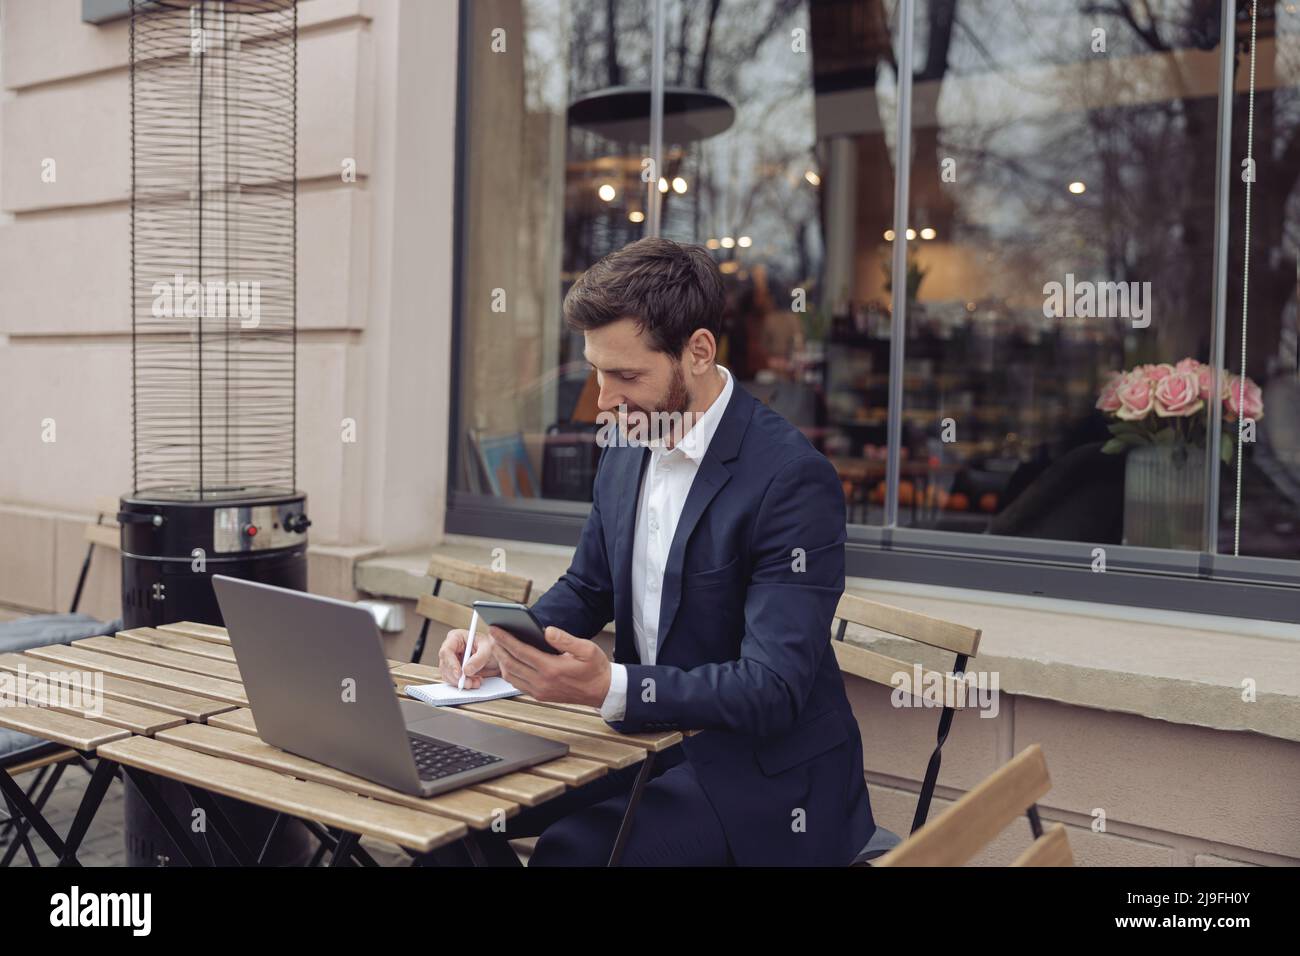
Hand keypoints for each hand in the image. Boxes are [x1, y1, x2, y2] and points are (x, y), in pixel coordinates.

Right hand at [438, 628, 500, 687]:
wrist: (495, 655)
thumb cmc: (490, 646)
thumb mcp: (488, 649)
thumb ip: (478, 658)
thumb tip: (467, 670)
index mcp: (456, 637)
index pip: (447, 651)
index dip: (451, 664)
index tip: (459, 674)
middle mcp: (451, 648)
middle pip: (445, 665)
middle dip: (456, 677)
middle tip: (468, 683)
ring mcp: (450, 660)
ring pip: (447, 674)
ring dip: (460, 682)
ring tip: (475, 682)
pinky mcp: (453, 670)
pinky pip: (452, 680)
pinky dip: (462, 683)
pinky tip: (473, 682)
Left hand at [490, 625, 610, 707]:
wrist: (602, 691)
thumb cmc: (595, 669)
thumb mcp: (587, 648)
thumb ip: (565, 639)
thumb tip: (547, 630)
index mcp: (552, 668)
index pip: (521, 651)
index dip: (505, 639)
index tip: (495, 628)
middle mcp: (542, 682)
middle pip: (510, 663)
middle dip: (498, 647)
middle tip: (493, 634)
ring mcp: (540, 691)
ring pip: (510, 676)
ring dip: (501, 660)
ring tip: (498, 646)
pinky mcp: (540, 695)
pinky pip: (517, 684)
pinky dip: (508, 671)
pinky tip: (508, 661)